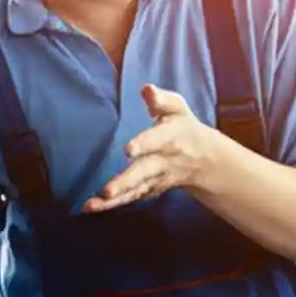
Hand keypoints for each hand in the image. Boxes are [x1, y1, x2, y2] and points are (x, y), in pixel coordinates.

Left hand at [83, 84, 218, 212]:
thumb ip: (161, 100)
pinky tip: (91, 207)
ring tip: (92, 204)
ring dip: (115, 198)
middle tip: (107, 191)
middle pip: (144, 172)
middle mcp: (163, 161)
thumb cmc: (182, 126)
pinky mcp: (148, 190)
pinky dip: (112, 205)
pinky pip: (130, 198)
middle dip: (126, 182)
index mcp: (170, 138)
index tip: (128, 150)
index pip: (157, 140)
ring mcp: (155, 179)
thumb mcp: (177, 108)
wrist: (204, 159)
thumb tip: (147, 89)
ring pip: (136, 190)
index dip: (144, 144)